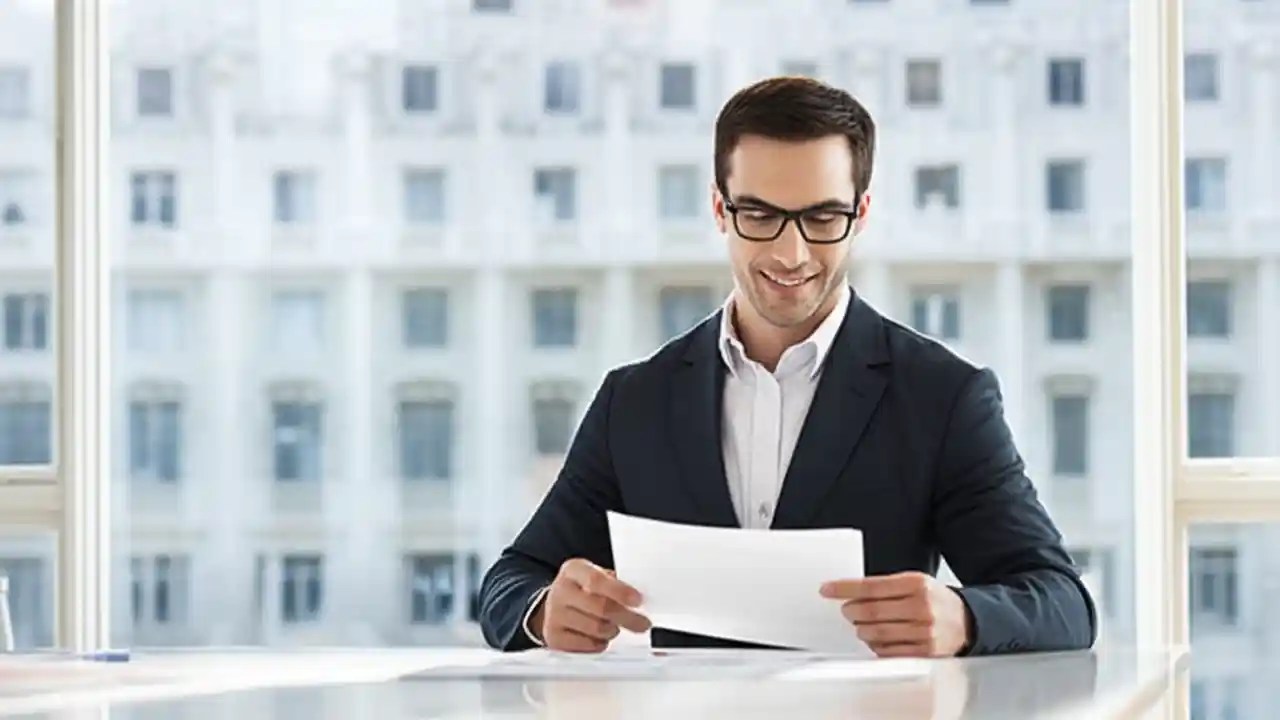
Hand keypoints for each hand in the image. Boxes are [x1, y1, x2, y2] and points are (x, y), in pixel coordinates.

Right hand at [533, 558, 651, 652]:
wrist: (555, 606)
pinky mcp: (553, 637)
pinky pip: (588, 646)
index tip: (638, 600)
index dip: (620, 591)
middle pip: (600, 607)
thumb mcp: (596, 576)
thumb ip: (616, 584)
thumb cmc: (583, 590)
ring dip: (612, 630)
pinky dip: (600, 643)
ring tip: (614, 626)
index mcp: (573, 570)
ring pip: (596, 629)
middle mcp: (560, 591)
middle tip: (643, 623)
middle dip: (627, 617)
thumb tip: (641, 600)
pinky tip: (600, 636)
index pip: (596, 580)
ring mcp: (554, 615)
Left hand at [820, 572, 972, 657]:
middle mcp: (921, 607)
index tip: (827, 589)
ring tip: (860, 625)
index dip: (845, 588)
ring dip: (861, 630)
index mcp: (917, 584)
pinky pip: (889, 651)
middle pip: (871, 611)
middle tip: (845, 609)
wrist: (969, 621)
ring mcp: (924, 632)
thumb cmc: (937, 600)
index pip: (871, 586)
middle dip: (851, 611)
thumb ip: (887, 587)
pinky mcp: (925, 652)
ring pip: (877, 633)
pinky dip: (876, 646)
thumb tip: (850, 593)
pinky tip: (875, 639)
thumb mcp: (916, 583)